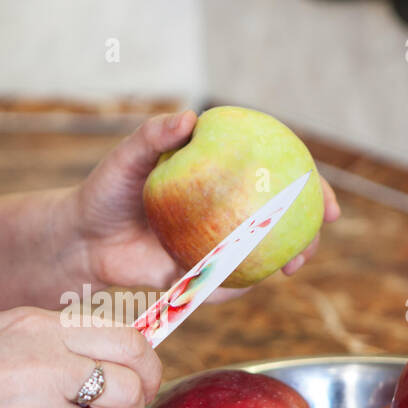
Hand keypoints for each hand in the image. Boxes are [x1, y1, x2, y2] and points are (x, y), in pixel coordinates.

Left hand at [73, 110, 340, 297]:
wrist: (80, 238)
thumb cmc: (105, 189)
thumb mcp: (128, 157)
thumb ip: (155, 136)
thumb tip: (189, 119)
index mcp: (220, 176)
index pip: (276, 176)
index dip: (310, 188)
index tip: (327, 203)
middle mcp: (225, 211)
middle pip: (279, 222)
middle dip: (306, 237)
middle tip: (310, 247)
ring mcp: (213, 245)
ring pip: (258, 257)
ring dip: (279, 264)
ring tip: (286, 268)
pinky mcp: (195, 277)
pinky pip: (222, 285)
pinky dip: (234, 288)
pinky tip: (240, 286)